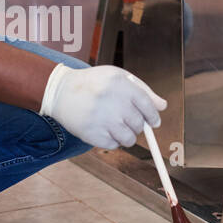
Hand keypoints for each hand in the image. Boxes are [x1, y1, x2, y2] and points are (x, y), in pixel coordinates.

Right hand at [39, 64, 166, 150]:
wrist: (60, 91)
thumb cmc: (94, 84)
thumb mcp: (118, 77)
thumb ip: (142, 90)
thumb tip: (163, 107)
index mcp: (120, 84)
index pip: (147, 105)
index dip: (153, 116)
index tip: (154, 122)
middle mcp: (112, 101)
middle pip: (139, 124)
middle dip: (138, 126)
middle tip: (128, 121)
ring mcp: (101, 119)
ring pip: (128, 139)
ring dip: (127, 136)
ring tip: (117, 127)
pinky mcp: (91, 133)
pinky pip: (113, 145)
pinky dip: (112, 141)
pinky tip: (104, 130)